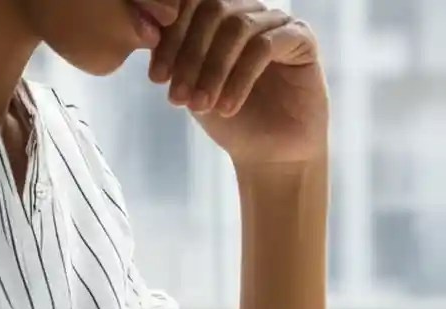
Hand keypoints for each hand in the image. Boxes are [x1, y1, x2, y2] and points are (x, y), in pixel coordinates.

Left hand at [149, 0, 328, 165]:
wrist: (270, 156)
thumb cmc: (229, 120)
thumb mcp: (190, 82)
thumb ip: (171, 51)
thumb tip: (143, 24)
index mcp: (221, 14)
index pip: (190, 4)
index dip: (169, 38)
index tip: (156, 79)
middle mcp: (250, 10)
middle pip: (212, 9)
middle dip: (189, 54)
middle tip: (178, 97)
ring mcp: (278, 22)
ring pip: (237, 27)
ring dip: (213, 69)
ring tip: (202, 106)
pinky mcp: (302, 39)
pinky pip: (265, 46)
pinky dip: (240, 78)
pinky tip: (228, 107)